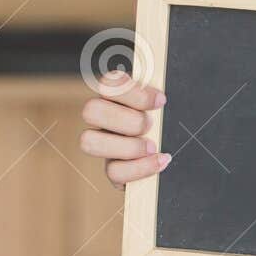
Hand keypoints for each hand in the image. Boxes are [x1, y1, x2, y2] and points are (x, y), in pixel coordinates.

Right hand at [78, 72, 169, 187]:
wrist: (165, 151)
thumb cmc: (162, 121)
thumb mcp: (161, 106)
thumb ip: (156, 98)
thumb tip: (160, 98)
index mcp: (114, 95)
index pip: (108, 83)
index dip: (133, 92)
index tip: (161, 101)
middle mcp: (101, 118)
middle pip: (91, 109)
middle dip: (127, 119)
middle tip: (151, 125)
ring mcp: (102, 144)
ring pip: (89, 141)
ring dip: (128, 146)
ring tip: (152, 147)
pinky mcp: (111, 168)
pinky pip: (113, 171)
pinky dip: (140, 168)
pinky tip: (159, 161)